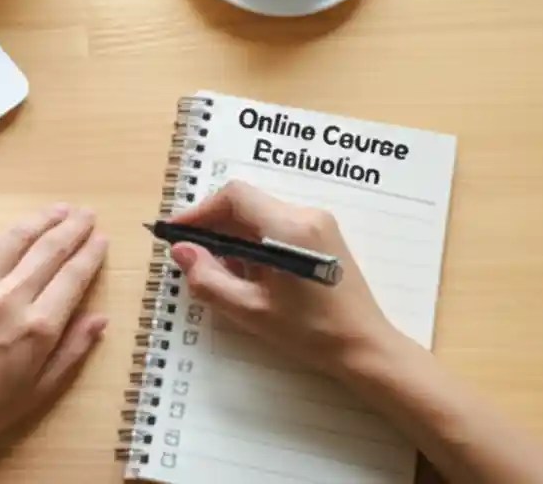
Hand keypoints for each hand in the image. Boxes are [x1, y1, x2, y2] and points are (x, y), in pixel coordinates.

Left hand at [0, 204, 109, 479]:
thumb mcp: (38, 391)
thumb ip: (72, 352)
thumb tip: (99, 319)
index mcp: (37, 328)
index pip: (73, 277)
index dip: (90, 254)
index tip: (101, 239)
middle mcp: (10, 298)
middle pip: (48, 250)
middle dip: (71, 228)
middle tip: (86, 213)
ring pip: (15, 239)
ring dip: (40, 220)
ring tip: (58, 209)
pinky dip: (4, 236)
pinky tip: (15, 231)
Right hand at [168, 181, 397, 377]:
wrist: (364, 346)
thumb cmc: (310, 332)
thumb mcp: (250, 310)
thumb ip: (209, 279)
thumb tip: (181, 251)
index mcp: (290, 227)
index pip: (234, 196)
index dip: (200, 210)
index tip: (177, 233)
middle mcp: (306, 215)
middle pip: (246, 204)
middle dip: (214, 226)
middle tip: (192, 256)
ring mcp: (318, 224)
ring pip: (260, 216)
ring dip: (234, 237)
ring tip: (220, 272)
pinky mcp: (323, 237)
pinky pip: (277, 227)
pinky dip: (254, 243)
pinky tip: (249, 274)